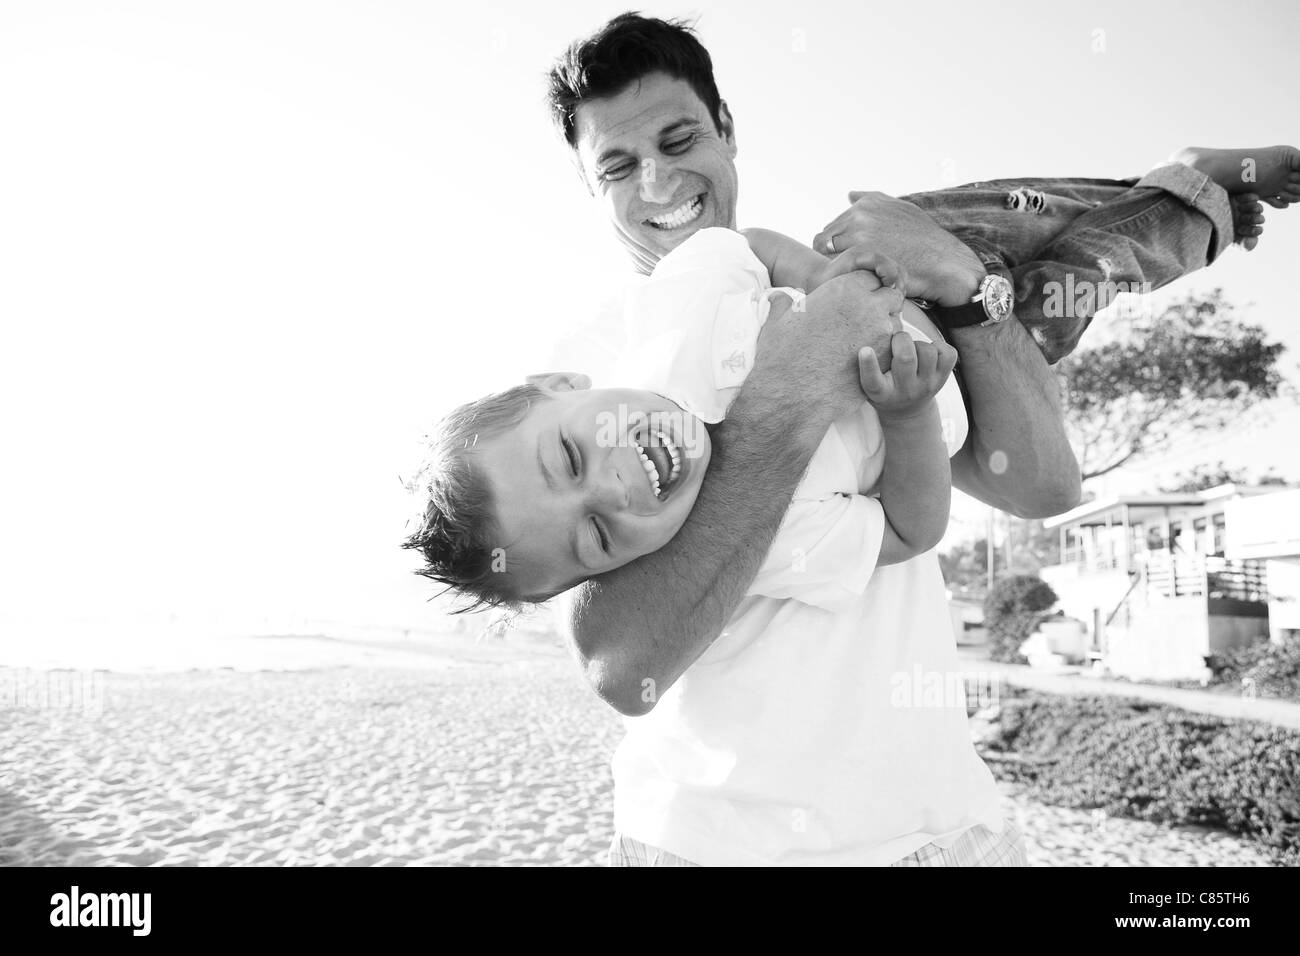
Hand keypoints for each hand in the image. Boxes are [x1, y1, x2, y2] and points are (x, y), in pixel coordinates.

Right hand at [753, 271, 904, 419]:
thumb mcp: (778, 320)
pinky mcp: (887, 358)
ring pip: (896, 323)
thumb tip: (777, 297)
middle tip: (864, 321)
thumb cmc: (783, 355)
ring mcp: (881, 333)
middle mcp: (868, 305)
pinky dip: (885, 351)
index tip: (853, 304)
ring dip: (885, 329)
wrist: (791, 392)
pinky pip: (894, 349)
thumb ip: (783, 303)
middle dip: (881, 305)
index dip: (863, 290)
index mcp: (845, 288)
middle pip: (890, 296)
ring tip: (863, 343)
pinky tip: (865, 360)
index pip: (870, 278)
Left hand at [814, 191, 984, 306]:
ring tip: (851, 279)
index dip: (837, 246)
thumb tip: (850, 195)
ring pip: (827, 255)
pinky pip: (835, 269)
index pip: (832, 228)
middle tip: (848, 272)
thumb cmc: (926, 240)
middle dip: (831, 256)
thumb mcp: (902, 208)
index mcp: (866, 204)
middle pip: (824, 241)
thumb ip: (873, 200)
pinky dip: (840, 277)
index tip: (848, 260)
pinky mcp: (862, 256)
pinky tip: (854, 283)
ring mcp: (859, 235)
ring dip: (834, 267)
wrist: (945, 264)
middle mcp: (860, 215)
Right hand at [858, 331, 957, 421]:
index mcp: (882, 394)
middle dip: (900, 340)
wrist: (907, 411)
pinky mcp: (942, 378)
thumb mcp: (870, 383)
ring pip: (928, 352)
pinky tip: (929, 351)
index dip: (868, 364)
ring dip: (918, 343)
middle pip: (906, 359)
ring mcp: (927, 385)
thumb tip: (879, 328)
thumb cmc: (886, 389)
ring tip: (912, 348)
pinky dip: (938, 346)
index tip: (864, 350)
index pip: (873, 382)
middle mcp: (906, 391)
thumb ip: (871, 364)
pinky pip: (947, 354)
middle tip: (896, 340)